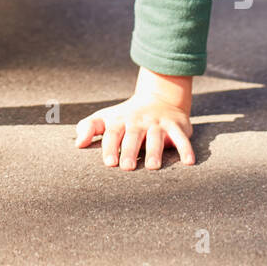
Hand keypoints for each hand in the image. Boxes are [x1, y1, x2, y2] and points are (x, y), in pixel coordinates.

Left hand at [75, 94, 194, 170]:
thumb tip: (77, 143)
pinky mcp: (176, 126)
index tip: (109, 163)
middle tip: (127, 167)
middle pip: (133, 136)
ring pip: (157, 137)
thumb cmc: (126, 117)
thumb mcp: (106, 118)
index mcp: (120, 121)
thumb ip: (89, 128)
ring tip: (152, 167)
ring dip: (154, 151)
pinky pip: (182, 138)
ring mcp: (158, 123)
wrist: (159, 98)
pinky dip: (186, 148)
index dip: (110, 147)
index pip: (112, 133)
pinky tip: (189, 162)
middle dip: (129, 150)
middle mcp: (138, 121)